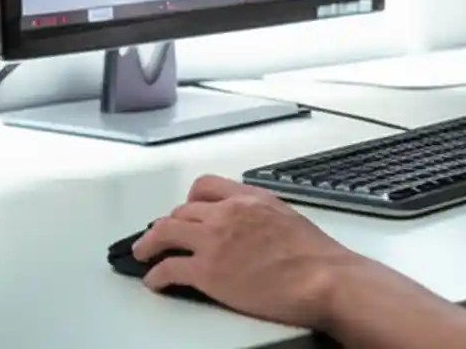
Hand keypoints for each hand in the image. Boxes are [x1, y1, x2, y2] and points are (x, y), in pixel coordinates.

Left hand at [132, 175, 367, 328]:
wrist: (323, 278)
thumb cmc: (316, 256)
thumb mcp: (287, 217)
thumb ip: (262, 216)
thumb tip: (253, 228)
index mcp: (248, 198)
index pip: (205, 186)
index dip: (189, 199)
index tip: (184, 209)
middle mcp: (226, 213)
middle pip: (182, 210)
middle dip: (169, 223)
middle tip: (163, 234)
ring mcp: (213, 242)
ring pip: (165, 232)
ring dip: (149, 242)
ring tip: (142, 251)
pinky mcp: (207, 271)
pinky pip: (169, 267)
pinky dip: (156, 274)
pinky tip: (154, 280)